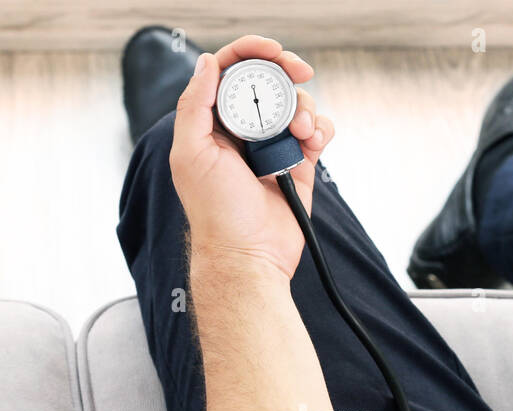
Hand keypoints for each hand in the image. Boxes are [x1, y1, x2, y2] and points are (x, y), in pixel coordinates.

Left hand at [170, 35, 334, 279]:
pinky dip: (321, 128)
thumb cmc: (216, 213)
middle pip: (269, 80)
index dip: (251, 52)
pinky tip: (313, 142)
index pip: (230, 71)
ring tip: (302, 133)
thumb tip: (207, 62)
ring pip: (296, 103)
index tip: (273, 51)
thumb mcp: (191, 155)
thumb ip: (194, 105)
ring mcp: (273, 145)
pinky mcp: (300, 162)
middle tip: (300, 72)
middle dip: (286, 72)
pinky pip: (317, 131)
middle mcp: (243, 130)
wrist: (249, 256)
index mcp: (212, 123)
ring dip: (305, 108)